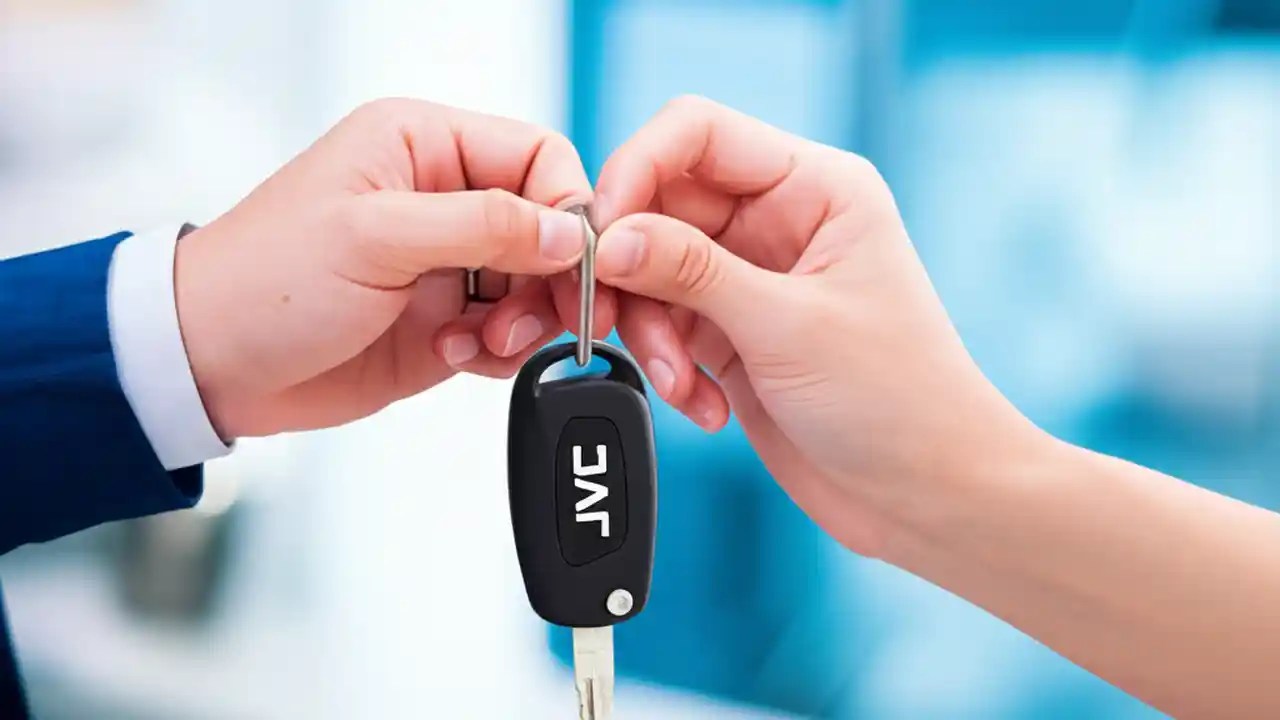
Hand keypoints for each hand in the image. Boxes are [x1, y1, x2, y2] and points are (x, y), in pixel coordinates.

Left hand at [176, 99, 614, 438]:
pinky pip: (508, 333)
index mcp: (423, 146)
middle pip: (547, 227)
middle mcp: (442, 199)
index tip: (573, 261)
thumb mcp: (377, 237)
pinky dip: (498, 352)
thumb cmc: (265, 281)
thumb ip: (483, 227)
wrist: (210, 366)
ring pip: (536, 286)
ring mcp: (445, 264)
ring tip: (479, 340)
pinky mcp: (444, 321)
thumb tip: (568, 232)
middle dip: (550, 277)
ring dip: (522, 321)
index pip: (536, 157)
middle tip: (537, 316)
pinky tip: (452, 353)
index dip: (567, 208)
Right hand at [592, 97, 1044, 554]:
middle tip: (619, 320)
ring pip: (650, 270)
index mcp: (814, 187)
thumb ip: (692, 273)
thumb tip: (612, 235)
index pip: (697, 133)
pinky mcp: (731, 334)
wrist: (926, 494)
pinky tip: (704, 404)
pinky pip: (663, 325)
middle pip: (660, 204)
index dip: (638, 169)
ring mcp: (751, 279)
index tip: (604, 230)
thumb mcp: (789, 327)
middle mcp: (779, 221)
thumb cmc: (901, 400)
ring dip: (650, 330)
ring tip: (680, 381)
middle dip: (634, 269)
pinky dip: (665, 366)